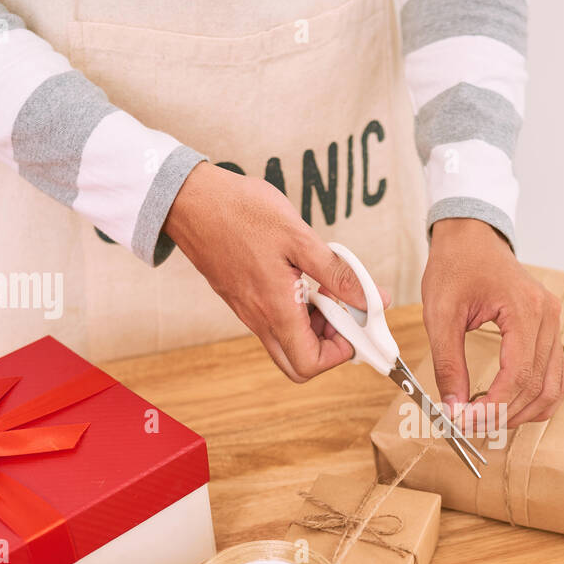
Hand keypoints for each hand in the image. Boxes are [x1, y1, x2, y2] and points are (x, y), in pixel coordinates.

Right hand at [162, 161, 388, 381]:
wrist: (190, 198)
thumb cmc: (241, 212)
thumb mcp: (300, 238)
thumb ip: (338, 274)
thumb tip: (374, 300)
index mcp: (275, 310)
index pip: (310, 365)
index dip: (340, 352)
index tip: (352, 320)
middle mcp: (258, 319)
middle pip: (298, 363)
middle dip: (328, 346)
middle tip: (341, 310)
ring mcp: (247, 310)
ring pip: (286, 342)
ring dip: (313, 325)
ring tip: (322, 284)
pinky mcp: (241, 298)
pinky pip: (273, 321)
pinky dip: (296, 309)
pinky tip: (302, 275)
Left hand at [422, 218, 563, 427]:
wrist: (471, 236)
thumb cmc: (455, 265)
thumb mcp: (440, 314)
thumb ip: (447, 363)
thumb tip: (452, 407)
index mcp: (526, 310)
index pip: (519, 376)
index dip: (493, 407)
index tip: (464, 421)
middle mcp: (549, 318)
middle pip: (539, 388)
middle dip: (504, 414)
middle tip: (469, 425)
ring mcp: (554, 325)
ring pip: (554, 388)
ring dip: (523, 412)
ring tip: (487, 419)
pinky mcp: (549, 330)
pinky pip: (555, 376)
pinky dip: (536, 398)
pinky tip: (508, 405)